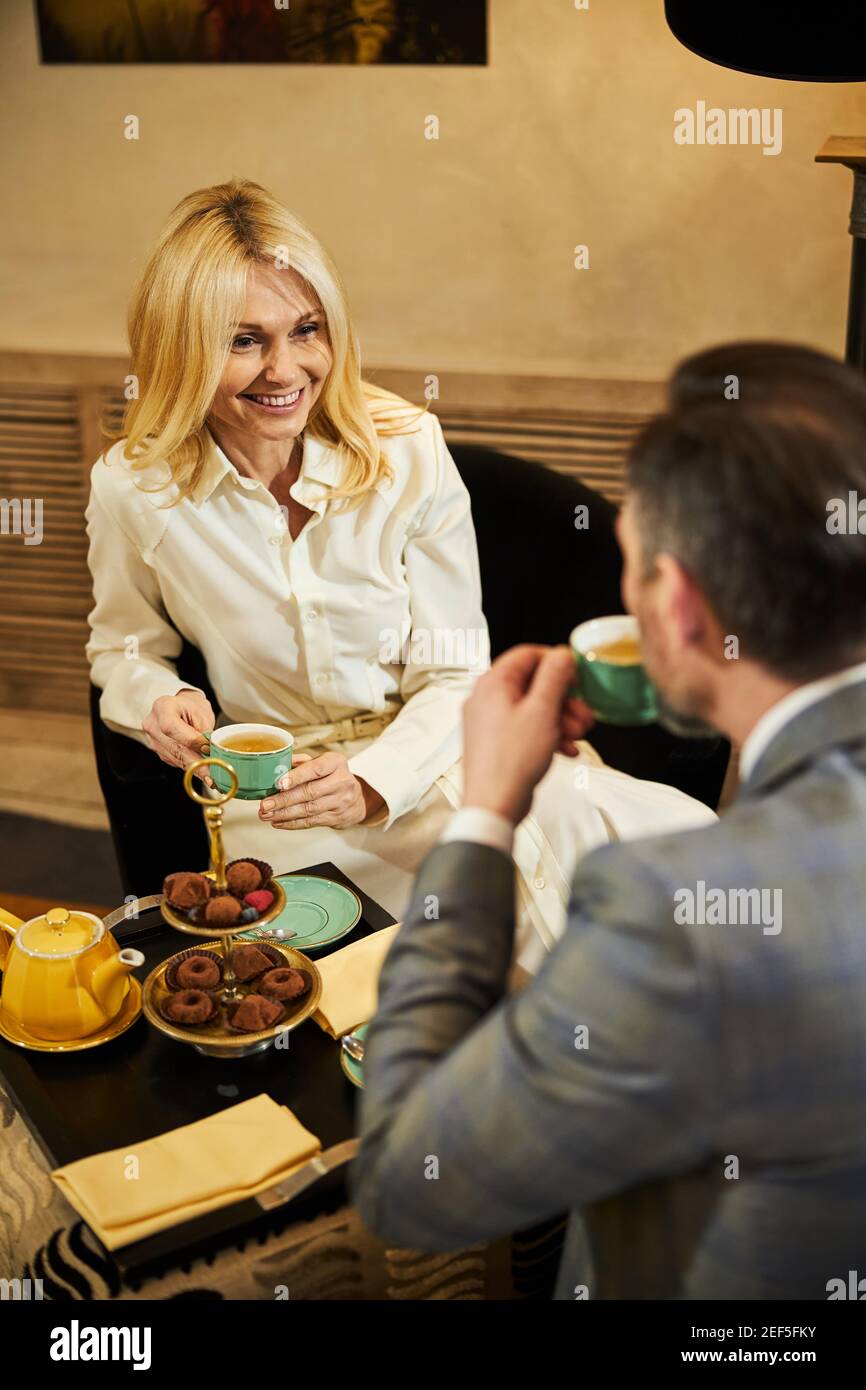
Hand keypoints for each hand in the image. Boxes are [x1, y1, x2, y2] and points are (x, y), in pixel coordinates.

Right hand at [142, 688, 215, 785]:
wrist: (179, 707)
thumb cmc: (191, 707)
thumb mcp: (201, 713)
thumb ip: (203, 733)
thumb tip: (209, 754)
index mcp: (163, 707)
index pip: (172, 727)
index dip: (190, 740)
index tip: (207, 749)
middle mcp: (153, 724)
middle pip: (174, 748)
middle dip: (195, 764)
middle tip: (211, 775)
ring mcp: (153, 740)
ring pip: (176, 758)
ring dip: (194, 769)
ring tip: (211, 777)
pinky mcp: (159, 751)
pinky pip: (175, 761)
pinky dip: (190, 767)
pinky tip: (202, 771)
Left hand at [258, 750, 385, 829]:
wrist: (357, 798)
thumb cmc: (332, 776)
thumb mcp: (322, 762)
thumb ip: (301, 762)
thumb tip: (277, 767)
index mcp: (336, 762)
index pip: (315, 769)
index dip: (296, 776)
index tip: (279, 784)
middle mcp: (342, 781)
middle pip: (309, 792)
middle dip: (284, 800)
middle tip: (265, 804)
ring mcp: (341, 801)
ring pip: (309, 809)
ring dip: (284, 814)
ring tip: (266, 815)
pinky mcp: (337, 817)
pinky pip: (311, 822)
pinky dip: (292, 823)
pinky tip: (278, 822)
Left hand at [462, 644, 594, 823]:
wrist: (493, 806)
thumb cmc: (513, 761)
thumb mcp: (542, 712)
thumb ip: (554, 678)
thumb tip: (561, 654)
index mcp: (492, 684)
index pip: (526, 655)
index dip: (556, 662)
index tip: (577, 675)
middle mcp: (485, 699)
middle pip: (532, 684)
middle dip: (564, 699)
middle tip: (584, 714)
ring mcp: (489, 722)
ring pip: (532, 708)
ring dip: (560, 718)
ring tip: (578, 735)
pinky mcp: (496, 743)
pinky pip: (525, 728)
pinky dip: (547, 734)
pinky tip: (566, 750)